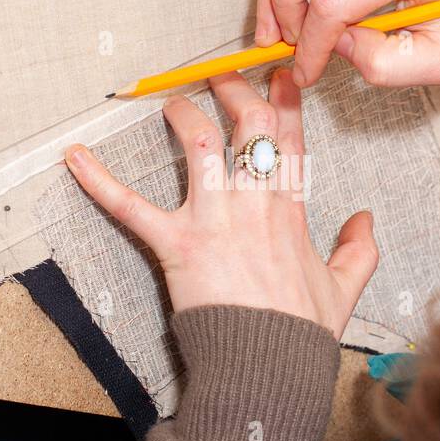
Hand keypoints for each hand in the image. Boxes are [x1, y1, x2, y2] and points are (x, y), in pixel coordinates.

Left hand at [64, 68, 377, 337]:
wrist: (268, 366)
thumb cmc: (301, 332)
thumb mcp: (344, 287)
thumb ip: (359, 249)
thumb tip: (364, 220)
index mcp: (290, 210)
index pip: (290, 138)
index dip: (284, 99)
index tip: (279, 74)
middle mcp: (254, 204)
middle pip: (248, 124)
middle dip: (235, 90)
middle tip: (220, 76)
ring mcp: (214, 220)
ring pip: (200, 145)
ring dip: (184, 116)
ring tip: (172, 103)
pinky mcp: (176, 245)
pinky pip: (131, 207)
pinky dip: (99, 181)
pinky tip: (75, 158)